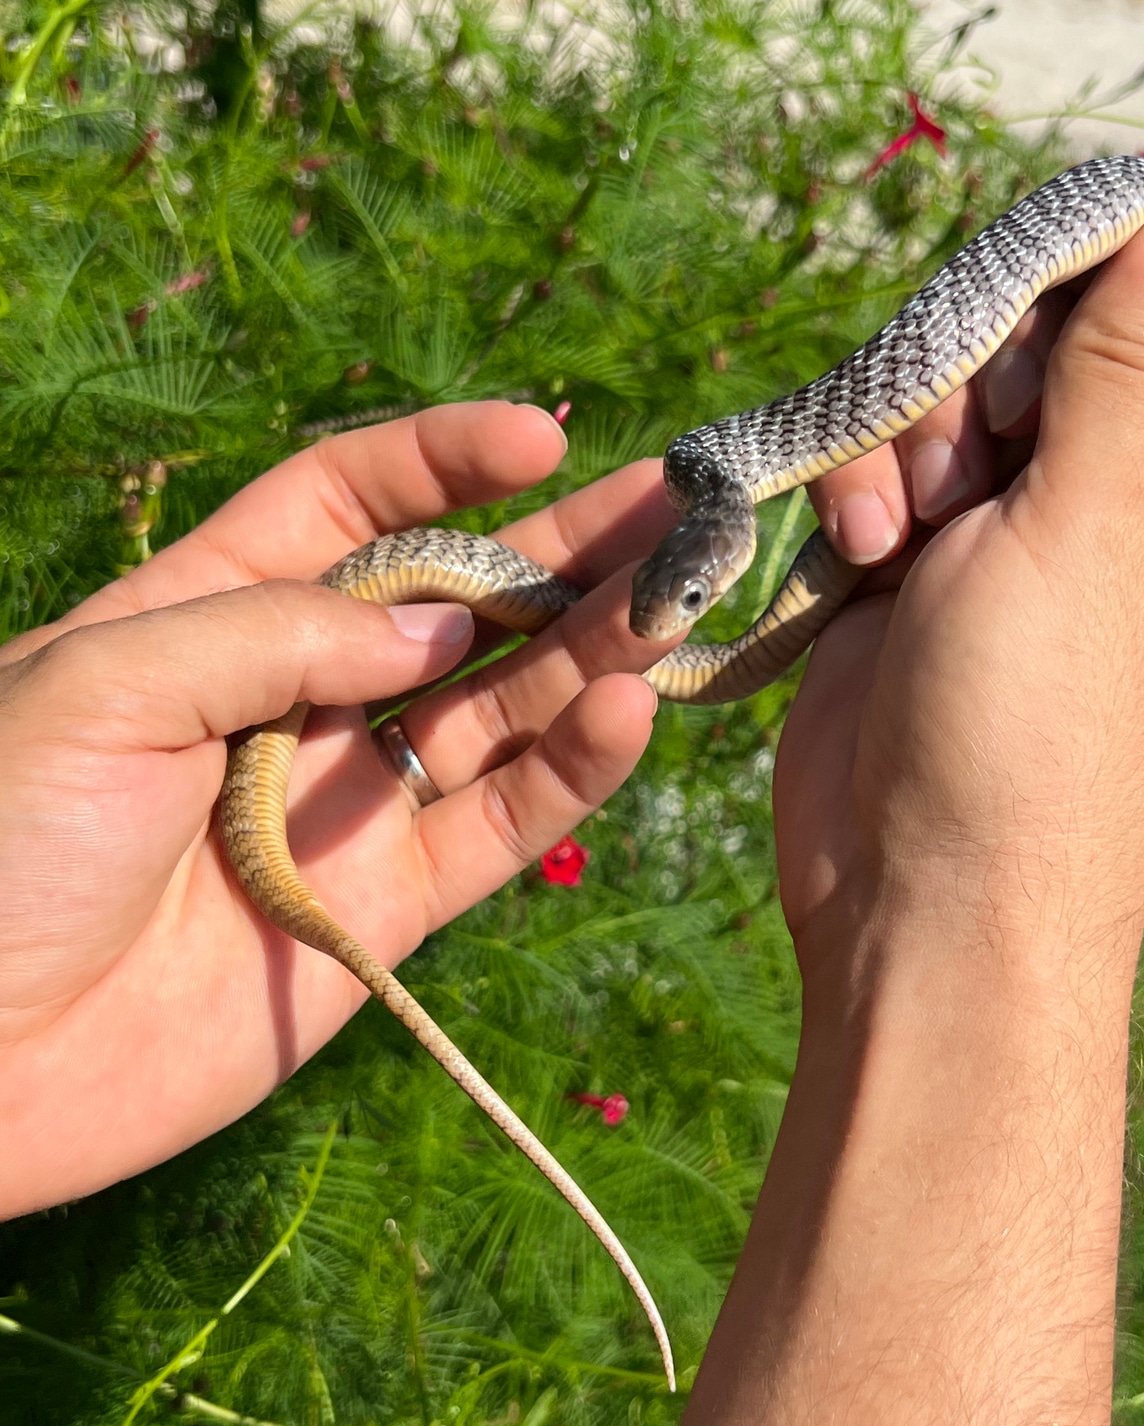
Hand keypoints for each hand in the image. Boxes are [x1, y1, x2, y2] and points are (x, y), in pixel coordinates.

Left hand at [0, 403, 678, 1218]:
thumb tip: (441, 624)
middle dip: (560, 551)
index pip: (350, 506)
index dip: (445, 464)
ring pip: (502, 710)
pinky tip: (629, 710)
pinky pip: (501, 824)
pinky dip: (571, 772)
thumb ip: (281, 632)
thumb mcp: (103, 686)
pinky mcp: (393, 903)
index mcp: (213, 612)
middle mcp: (302, 697)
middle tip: (667, 507)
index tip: (541, 438)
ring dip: (591, 653)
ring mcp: (355, 801)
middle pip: (456, 605)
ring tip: (675, 600)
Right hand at [783, 191, 1143, 956]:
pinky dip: (861, 484)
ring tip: (905, 529)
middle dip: (999, 351)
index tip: (1064, 295)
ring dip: (913, 428)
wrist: (923, 891)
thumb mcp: (1099, 524)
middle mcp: (1120, 487)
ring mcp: (1013, 526)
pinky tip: (859, 552)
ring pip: (958, 382)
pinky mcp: (917, 559)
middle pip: (1070, 316)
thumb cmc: (1040, 727)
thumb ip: (1140, 364)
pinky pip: (885, 456)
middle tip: (986, 450)